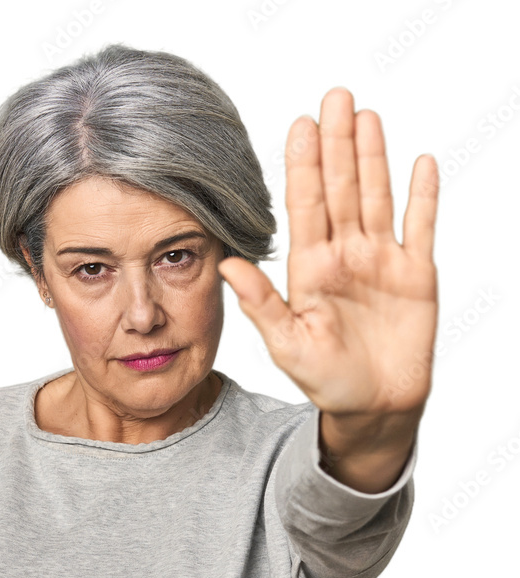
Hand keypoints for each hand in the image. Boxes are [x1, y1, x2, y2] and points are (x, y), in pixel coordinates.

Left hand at [218, 87, 438, 418]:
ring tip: (367, 116)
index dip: (304, 166)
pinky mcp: (415, 274)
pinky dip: (423, 196)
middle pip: (341, 190)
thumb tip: (226, 263)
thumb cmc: (326, 381)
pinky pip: (421, 226)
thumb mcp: (287, 344)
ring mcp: (381, 261)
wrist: (372, 407)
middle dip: (338, 144)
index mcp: (310, 269)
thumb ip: (261, 303)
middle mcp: (344, 256)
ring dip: (374, 157)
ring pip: (377, 197)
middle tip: (335, 97)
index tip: (300, 125)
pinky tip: (419, 164)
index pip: (306, 207)